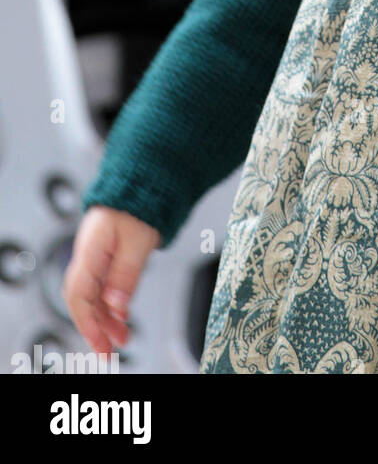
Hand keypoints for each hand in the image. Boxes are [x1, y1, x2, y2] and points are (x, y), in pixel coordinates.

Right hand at [62, 205, 161, 354]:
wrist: (143, 180)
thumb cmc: (140, 202)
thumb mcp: (139, 239)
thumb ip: (127, 273)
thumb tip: (116, 304)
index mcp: (91, 249)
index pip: (79, 295)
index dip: (88, 323)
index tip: (102, 343)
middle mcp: (88, 253)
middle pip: (82, 299)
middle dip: (95, 327)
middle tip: (110, 350)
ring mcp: (95, 255)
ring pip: (92, 295)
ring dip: (105, 318)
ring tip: (122, 337)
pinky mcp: (105, 255)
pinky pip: (102, 285)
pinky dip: (110, 304)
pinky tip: (121, 315)